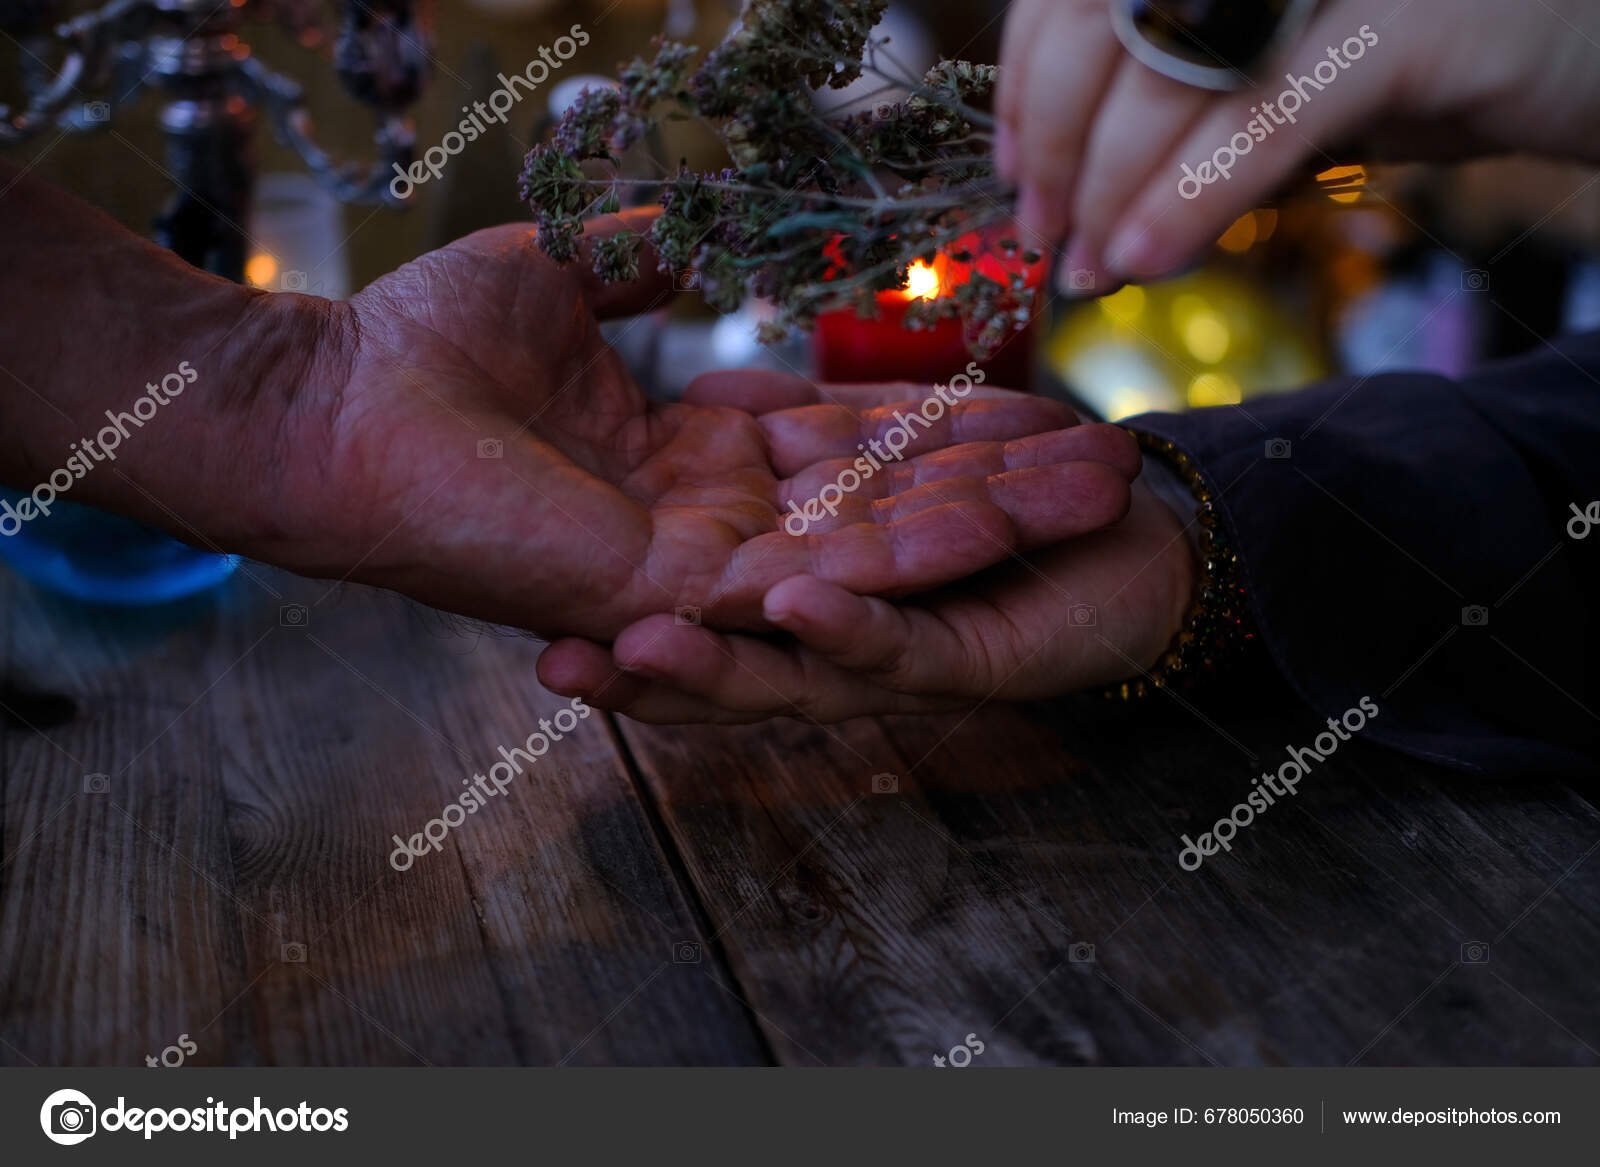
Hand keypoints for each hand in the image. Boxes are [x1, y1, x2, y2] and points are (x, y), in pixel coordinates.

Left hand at [260, 214, 1140, 639]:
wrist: (330, 404)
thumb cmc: (426, 340)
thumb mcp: (562, 277)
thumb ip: (644, 266)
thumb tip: (694, 235)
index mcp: (691, 461)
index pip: (846, 450)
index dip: (941, 433)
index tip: (1036, 407)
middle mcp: (707, 525)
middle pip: (880, 510)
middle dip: (997, 490)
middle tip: (1114, 475)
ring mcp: (691, 571)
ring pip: (867, 555)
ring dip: (985, 525)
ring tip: (1098, 500)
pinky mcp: (667, 594)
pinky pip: (807, 581)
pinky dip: (906, 553)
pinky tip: (1001, 522)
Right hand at [535, 472, 1196, 723]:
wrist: (1121, 518)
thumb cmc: (999, 476)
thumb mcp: (862, 441)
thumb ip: (774, 433)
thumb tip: (700, 388)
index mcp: (785, 580)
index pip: (682, 602)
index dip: (612, 610)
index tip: (534, 615)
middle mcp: (825, 631)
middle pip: (715, 655)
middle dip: (640, 663)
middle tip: (554, 670)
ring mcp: (889, 654)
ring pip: (788, 667)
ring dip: (715, 664)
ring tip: (640, 656)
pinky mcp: (966, 663)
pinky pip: (901, 645)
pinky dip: (851, 622)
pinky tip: (797, 600)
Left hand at [995, 0, 1599, 284]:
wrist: (1593, 37)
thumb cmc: (1434, 44)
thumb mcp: (1285, 56)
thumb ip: (1187, 96)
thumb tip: (1080, 191)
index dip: (1026, 80)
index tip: (1015, 169)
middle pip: (1102, 26)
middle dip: (1057, 145)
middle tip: (1049, 236)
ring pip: (1170, 77)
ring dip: (1110, 191)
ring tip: (1093, 270)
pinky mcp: (1409, 22)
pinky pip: (1264, 120)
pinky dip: (1190, 199)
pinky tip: (1144, 259)